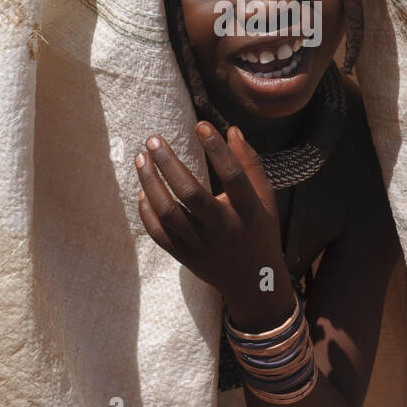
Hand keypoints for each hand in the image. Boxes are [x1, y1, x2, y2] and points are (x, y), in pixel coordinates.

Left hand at [135, 123, 289, 311]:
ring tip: (141, 158)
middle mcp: (223, 227)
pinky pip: (159, 233)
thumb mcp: (264, 198)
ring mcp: (201, 244)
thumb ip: (250, 164)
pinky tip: (142, 190)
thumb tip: (232, 129)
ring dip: (150, 183)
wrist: (253, 282)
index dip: (217, 149)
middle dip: (168, 163)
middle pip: (190, 193)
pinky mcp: (185, 256)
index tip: (199, 125)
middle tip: (153, 140)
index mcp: (248, 210)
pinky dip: (146, 210)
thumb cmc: (259, 230)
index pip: (233, 175)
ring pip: (168, 212)